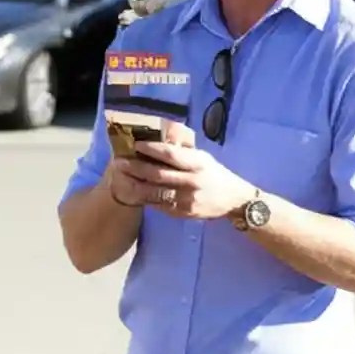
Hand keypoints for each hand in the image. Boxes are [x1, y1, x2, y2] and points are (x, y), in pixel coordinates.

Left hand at [123, 141, 255, 219]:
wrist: (234, 200)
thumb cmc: (215, 174)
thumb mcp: (203, 158)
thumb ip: (183, 152)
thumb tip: (160, 140)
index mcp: (198, 164)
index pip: (171, 154)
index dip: (151, 149)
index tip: (135, 145)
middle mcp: (193, 181)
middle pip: (159, 174)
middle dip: (136, 168)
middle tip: (119, 162)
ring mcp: (188, 199)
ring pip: (156, 192)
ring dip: (136, 185)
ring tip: (121, 178)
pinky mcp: (184, 213)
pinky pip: (160, 205)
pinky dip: (146, 198)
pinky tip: (135, 192)